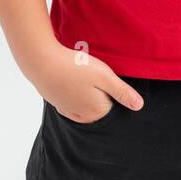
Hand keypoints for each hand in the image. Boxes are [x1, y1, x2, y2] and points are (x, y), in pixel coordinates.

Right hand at [27, 40, 144, 123]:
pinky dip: (74, 91)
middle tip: (91, 72)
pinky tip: (71, 78)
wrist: (41, 62)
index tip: (104, 76)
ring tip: (81, 73)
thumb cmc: (75, 67)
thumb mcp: (105, 76)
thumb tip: (139, 106)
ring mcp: (68, 111)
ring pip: (86, 102)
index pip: (115, 104)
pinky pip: (73, 100)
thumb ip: (122, 92)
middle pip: (100, 105)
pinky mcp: (57, 103)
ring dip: (87, 90)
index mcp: (97, 112)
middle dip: (100, 90)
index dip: (112, 87)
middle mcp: (82, 117)